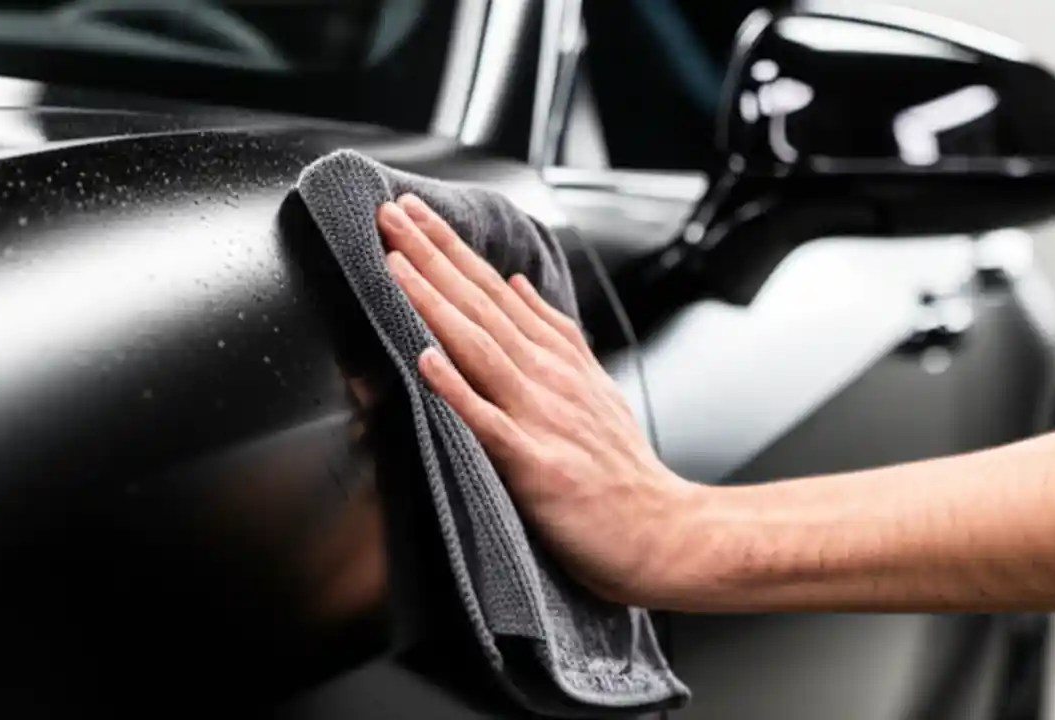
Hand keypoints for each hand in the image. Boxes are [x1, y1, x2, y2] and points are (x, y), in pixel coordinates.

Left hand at [376, 194, 698, 606]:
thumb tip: (516, 282)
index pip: (491, 290)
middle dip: (431, 256)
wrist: (664, 532)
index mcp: (556, 358)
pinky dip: (457, 388)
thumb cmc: (623, 469)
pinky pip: (487, 421)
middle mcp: (547, 377)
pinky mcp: (534, 464)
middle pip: (480, 305)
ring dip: (434, 303)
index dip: (449, 249)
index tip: (411, 212)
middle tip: (390, 214)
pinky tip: (424, 359)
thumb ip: (554, 332)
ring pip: (479, 347)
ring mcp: (541, 417)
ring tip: (395, 265)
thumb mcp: (595, 384)